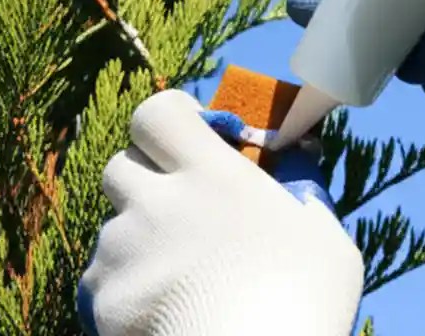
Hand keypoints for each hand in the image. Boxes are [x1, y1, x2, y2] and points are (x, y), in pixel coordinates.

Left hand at [77, 89, 362, 335]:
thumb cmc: (301, 306)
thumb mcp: (324, 237)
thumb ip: (300, 189)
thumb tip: (296, 159)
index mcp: (209, 175)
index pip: (158, 113)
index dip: (169, 116)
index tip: (189, 131)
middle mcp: (156, 202)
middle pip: (120, 163)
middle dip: (145, 178)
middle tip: (179, 206)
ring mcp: (123, 249)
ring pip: (114, 226)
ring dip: (137, 239)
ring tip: (181, 278)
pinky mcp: (103, 295)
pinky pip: (101, 278)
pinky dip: (125, 288)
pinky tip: (164, 311)